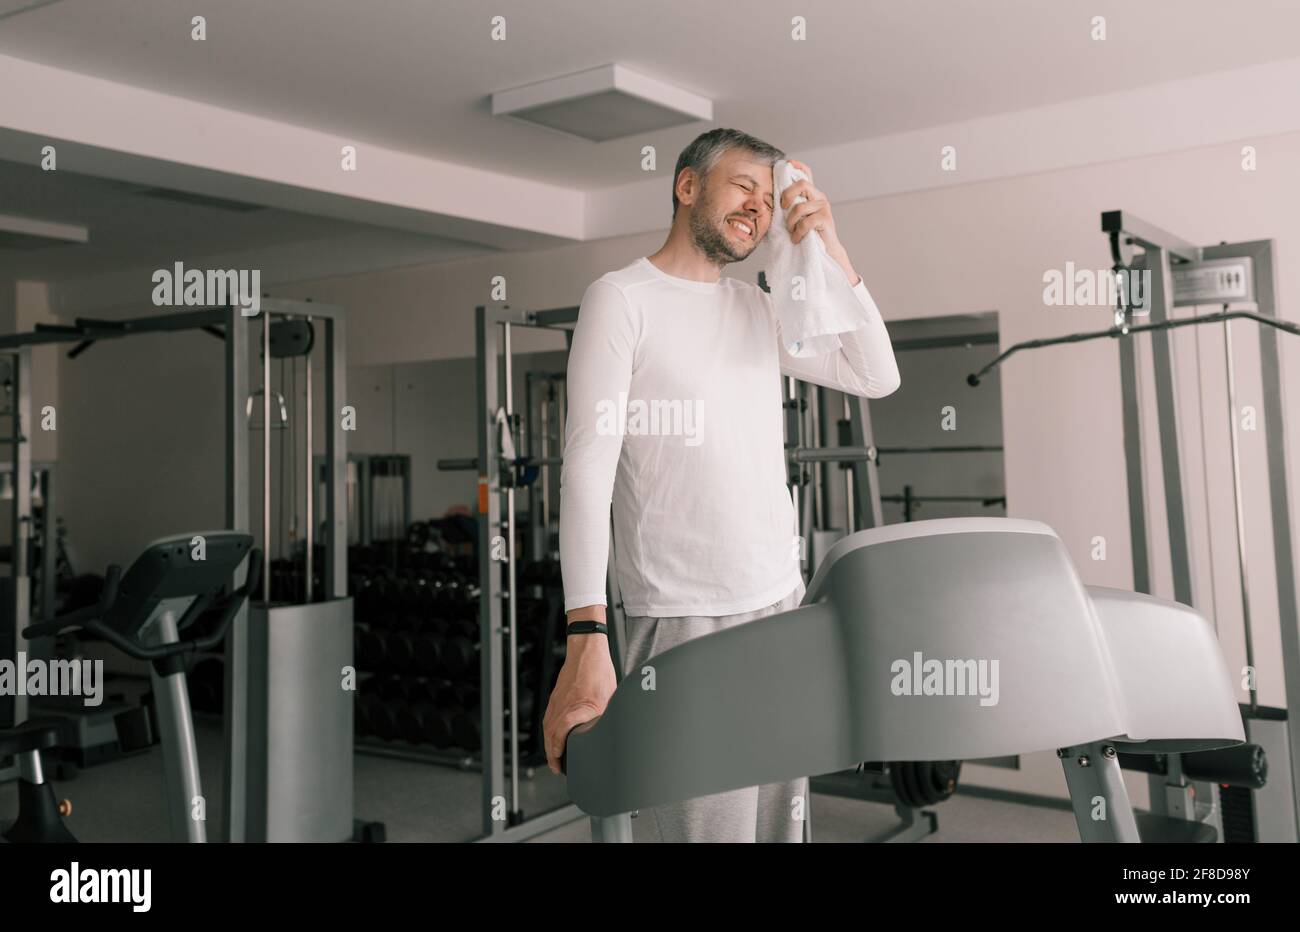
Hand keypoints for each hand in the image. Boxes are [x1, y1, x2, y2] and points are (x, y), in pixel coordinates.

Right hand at [543, 635, 617, 773]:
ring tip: (553, 756)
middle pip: (550, 735)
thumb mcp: (609, 699)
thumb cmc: (599, 670)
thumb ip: (605, 717)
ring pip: (548, 727)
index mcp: (576, 709)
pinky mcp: (556, 697)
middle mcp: (563, 707)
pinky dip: (550, 730)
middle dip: (552, 754)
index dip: (558, 752)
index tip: (560, 764)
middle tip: (556, 767)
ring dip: (549, 744)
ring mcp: (557, 701)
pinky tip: (554, 734)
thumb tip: (611, 732)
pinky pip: (549, 717)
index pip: (560, 736)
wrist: (587, 650)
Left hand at [781, 159, 859, 284]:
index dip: (798, 166)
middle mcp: (818, 197)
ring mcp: (823, 207)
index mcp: (810, 195)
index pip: (806, 173)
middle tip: (782, 208)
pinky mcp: (826, 219)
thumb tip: (764, 204)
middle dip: (787, 195)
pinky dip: (798, 232)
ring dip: (791, 222)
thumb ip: (786, 209)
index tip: (787, 164)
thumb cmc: (807, 236)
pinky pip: (806, 222)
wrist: (825, 252)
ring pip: (799, 207)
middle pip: (802, 184)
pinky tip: (797, 239)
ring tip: (792, 232)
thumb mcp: (795, 219)